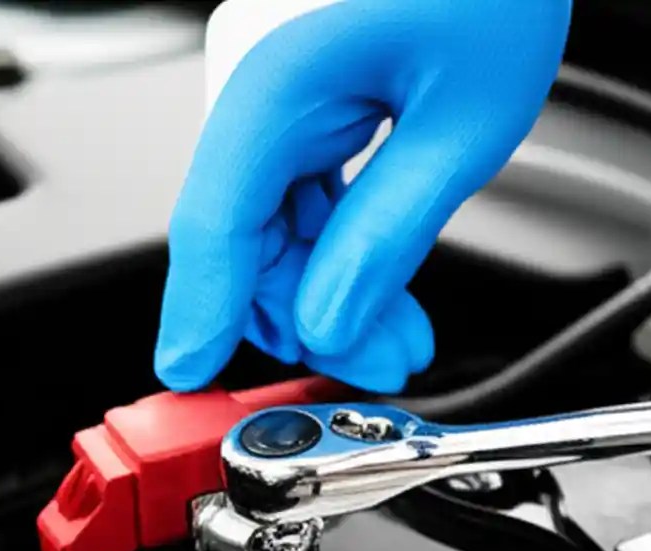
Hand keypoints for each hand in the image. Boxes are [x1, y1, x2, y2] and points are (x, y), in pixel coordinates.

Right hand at [155, 0, 571, 393]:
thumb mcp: (461, 128)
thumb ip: (387, 233)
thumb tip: (329, 321)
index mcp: (281, 77)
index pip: (217, 217)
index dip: (204, 307)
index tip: (190, 373)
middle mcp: (262, 77)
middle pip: (248, 227)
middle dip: (307, 310)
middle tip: (371, 362)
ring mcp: (281, 84)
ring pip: (276, 215)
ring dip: (328, 283)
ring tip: (394, 336)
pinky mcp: (309, 91)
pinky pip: (303, 184)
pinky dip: (339, 238)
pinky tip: (377, 281)